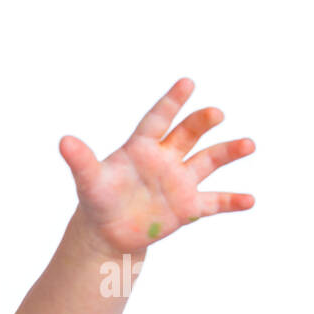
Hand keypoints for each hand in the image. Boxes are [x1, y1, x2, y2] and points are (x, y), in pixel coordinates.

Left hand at [60, 77, 254, 255]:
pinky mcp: (188, 207)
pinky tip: (250, 200)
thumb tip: (63, 141)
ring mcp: (180, 181)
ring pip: (209, 161)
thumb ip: (80, 160)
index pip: (158, 119)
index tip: (187, 82)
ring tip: (247, 144)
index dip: (171, 101)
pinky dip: (232, 201)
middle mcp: (166, 158)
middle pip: (188, 134)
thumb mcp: (89, 181)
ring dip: (228, 151)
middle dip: (202, 122)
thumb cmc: (99, 199)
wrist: (108, 231)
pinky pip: (215, 201)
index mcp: (142, 147)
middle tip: (215, 113)